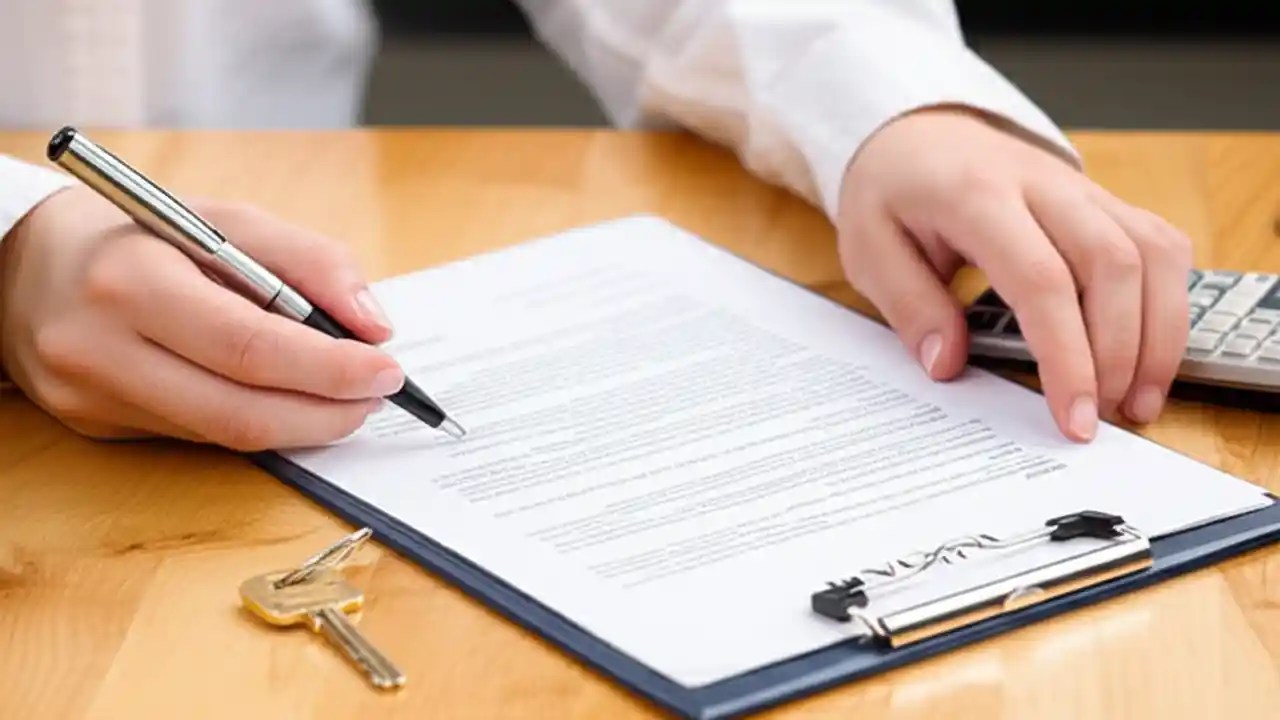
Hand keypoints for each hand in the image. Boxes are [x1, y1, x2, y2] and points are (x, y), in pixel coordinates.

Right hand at [0, 186, 401, 449]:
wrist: (21, 263)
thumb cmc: (136, 234)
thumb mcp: (224, 219)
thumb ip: (308, 262)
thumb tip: (374, 325)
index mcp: (132, 282)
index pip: (250, 348)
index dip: (330, 369)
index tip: (388, 368)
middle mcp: (102, 349)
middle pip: (240, 411)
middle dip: (327, 411)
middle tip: (378, 396)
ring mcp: (94, 398)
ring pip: (224, 435)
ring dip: (302, 424)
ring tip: (347, 400)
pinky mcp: (97, 426)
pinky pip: (199, 436)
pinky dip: (258, 422)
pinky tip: (290, 402)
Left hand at [837, 108, 1191, 440]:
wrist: (918, 132)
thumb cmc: (892, 192)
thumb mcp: (868, 248)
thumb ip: (909, 305)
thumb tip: (946, 364)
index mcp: (976, 195)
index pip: (1041, 279)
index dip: (1066, 355)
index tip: (1074, 418)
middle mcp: (1043, 185)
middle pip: (1113, 265)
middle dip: (1120, 353)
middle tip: (1104, 418)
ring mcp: (1082, 189)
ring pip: (1152, 253)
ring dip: (1158, 334)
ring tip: (1137, 400)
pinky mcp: (1104, 200)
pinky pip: (1159, 244)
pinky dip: (1168, 302)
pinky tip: (1148, 353)